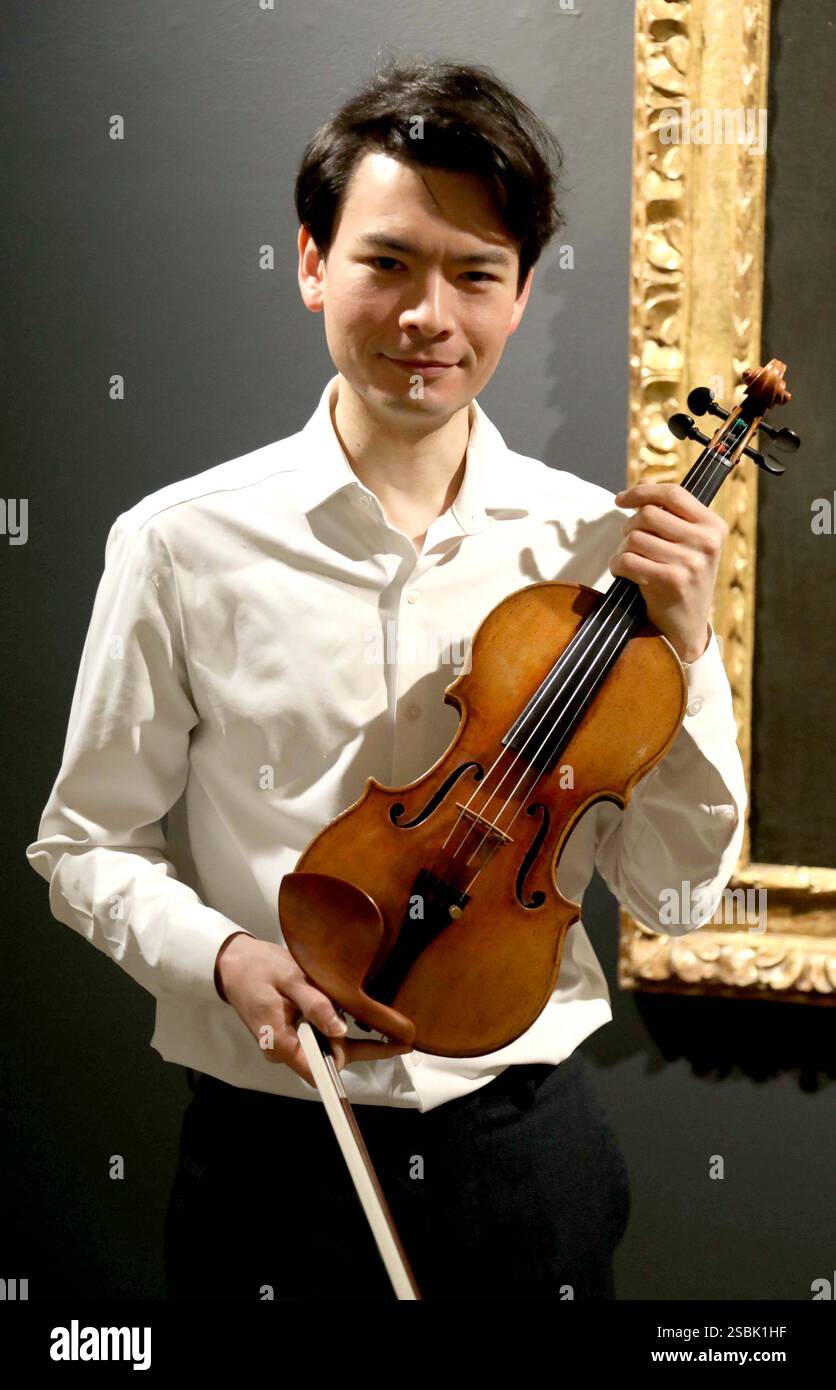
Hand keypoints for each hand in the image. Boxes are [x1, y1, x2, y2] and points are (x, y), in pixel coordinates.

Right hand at [214, 933, 412, 1087]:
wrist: (234, 963)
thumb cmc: (259, 969)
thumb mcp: (291, 980)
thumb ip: (315, 1005)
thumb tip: (339, 1030)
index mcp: (280, 1043)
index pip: (319, 1070)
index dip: (354, 1064)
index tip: (382, 1054)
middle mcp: (284, 1051)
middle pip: (330, 1059)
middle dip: (364, 1050)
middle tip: (401, 1041)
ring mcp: (288, 1043)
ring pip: (327, 1047)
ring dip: (353, 1038)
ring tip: (388, 1030)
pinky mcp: (291, 1033)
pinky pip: (319, 1036)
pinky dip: (338, 1029)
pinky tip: (359, 1017)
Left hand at [611, 482, 726, 662]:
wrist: (688, 626)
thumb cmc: (684, 579)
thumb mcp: (688, 543)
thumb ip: (670, 513)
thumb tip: (644, 482)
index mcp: (713, 526)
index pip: (673, 494)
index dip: (642, 492)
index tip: (621, 499)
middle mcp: (706, 542)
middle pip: (648, 514)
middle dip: (629, 527)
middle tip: (630, 543)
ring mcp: (690, 562)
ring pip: (635, 537)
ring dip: (623, 549)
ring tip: (631, 561)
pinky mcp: (670, 581)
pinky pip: (628, 560)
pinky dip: (618, 566)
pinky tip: (624, 573)